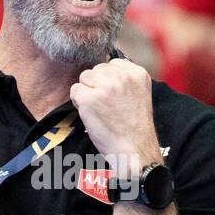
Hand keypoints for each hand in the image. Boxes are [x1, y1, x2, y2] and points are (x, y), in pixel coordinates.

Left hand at [69, 58, 160, 176]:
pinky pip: (75, 91)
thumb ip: (124, 79)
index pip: (112, 63)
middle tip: (107, 106)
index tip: (115, 98)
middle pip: (96, 69)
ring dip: (87, 93)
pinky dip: (79, 104)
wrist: (135, 151)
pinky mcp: (90, 99)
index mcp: (138, 73)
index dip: (108, 80)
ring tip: (100, 110)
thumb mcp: (139, 94)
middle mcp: (122, 76)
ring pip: (83, 78)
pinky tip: (92, 115)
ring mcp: (105, 87)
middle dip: (97, 85)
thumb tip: (103, 68)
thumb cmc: (135, 128)